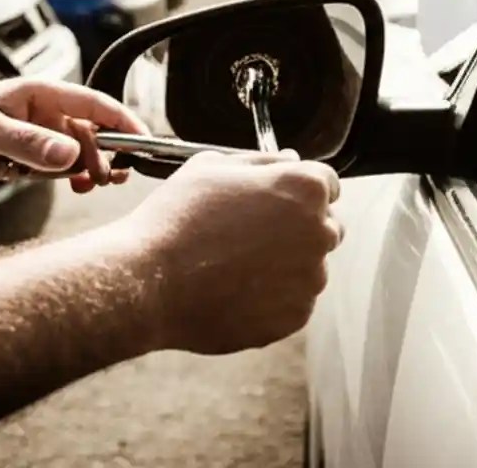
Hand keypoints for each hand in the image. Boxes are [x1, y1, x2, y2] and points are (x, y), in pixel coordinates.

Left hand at [0, 78, 148, 192]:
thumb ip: (31, 143)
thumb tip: (70, 154)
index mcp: (42, 94)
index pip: (93, 104)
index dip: (122, 119)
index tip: (143, 139)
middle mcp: (47, 113)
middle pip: (93, 132)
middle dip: (106, 154)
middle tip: (107, 177)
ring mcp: (42, 135)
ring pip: (81, 152)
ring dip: (91, 168)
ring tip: (92, 184)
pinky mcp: (34, 156)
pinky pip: (64, 167)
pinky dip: (74, 177)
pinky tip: (76, 186)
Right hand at [124, 150, 342, 354]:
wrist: (149, 281)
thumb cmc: (177, 218)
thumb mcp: (212, 166)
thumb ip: (262, 161)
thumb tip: (290, 160)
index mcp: (306, 188)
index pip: (327, 183)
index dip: (296, 189)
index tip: (273, 200)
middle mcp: (319, 233)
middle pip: (324, 225)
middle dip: (297, 226)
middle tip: (249, 234)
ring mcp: (310, 279)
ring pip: (308, 267)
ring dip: (284, 264)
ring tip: (233, 265)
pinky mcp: (295, 317)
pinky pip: (293, 302)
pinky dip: (272, 298)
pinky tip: (234, 289)